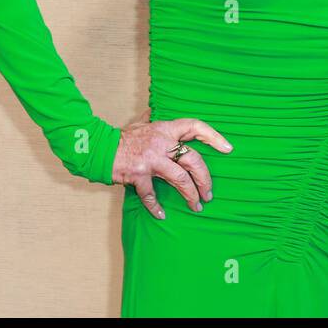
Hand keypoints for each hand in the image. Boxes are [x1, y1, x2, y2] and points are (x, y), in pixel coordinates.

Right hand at [113, 110, 232, 218]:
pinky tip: (162, 215)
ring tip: (196, 206)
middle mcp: (162, 143)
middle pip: (193, 160)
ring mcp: (151, 159)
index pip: (195, 127)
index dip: (214, 136)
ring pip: (179, 179)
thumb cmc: (122, 138)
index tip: (228, 149)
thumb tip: (152, 112)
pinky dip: (156, 207)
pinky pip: (151, 194)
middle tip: (209, 194)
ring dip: (190, 195)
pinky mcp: (139, 174)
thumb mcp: (140, 124)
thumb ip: (151, 120)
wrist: (98, 148)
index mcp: (166, 129)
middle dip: (205, 179)